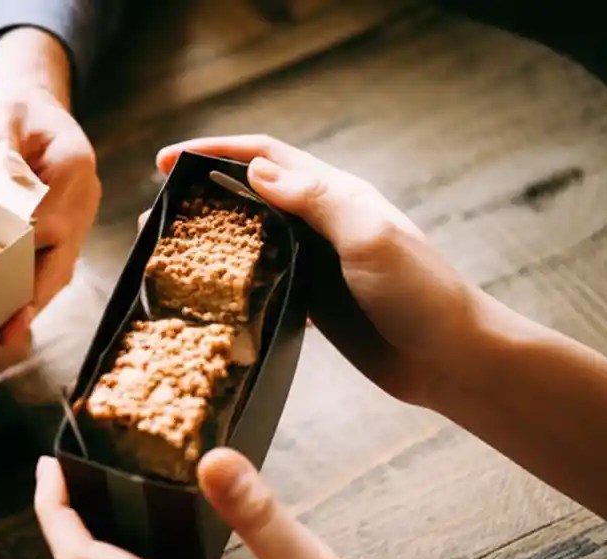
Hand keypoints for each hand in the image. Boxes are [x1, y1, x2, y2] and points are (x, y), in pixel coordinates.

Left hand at [0, 27, 100, 348]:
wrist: (30, 103)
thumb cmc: (15, 106)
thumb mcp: (4, 110)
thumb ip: (2, 138)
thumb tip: (7, 173)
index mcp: (75, 165)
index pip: (55, 217)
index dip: (31, 247)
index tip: (5, 273)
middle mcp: (84, 197)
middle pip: (65, 254)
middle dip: (39, 294)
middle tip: (11, 329)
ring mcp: (77, 216)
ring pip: (60, 266)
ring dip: (35, 301)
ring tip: (7, 333)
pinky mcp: (62, 229)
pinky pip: (50, 263)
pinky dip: (31, 289)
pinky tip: (9, 315)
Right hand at [157, 136, 474, 405]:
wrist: (452, 358)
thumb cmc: (420, 294)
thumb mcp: (368, 238)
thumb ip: (314, 201)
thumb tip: (253, 170)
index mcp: (336, 195)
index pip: (266, 157)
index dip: (215, 151)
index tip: (166, 162)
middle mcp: (320, 223)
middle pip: (248, 196)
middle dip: (200, 197)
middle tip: (154, 218)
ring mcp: (315, 264)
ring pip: (249, 241)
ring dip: (208, 242)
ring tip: (165, 257)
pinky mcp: (312, 302)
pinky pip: (260, 282)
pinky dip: (229, 283)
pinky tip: (203, 297)